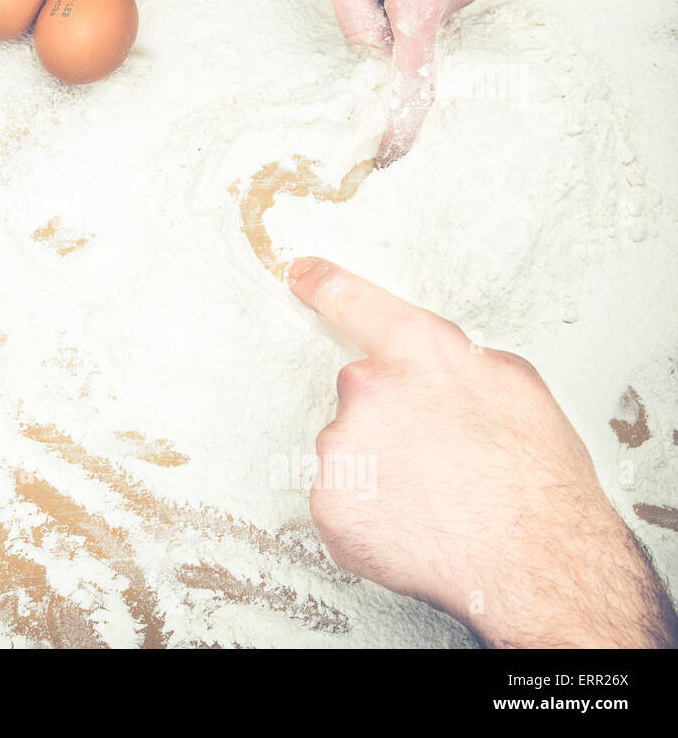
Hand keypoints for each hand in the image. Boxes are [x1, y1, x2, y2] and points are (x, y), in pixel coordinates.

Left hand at [288, 256, 677, 647]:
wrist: (535, 563)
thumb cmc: (536, 479)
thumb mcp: (513, 384)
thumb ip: (453, 360)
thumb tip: (432, 363)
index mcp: (416, 352)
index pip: (354, 302)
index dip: (323, 285)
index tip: (300, 274)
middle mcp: (367, 391)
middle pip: (361, 392)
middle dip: (391, 418)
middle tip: (439, 455)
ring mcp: (341, 449)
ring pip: (350, 448)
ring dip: (380, 466)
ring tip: (434, 496)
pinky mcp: (328, 502)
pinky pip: (342, 497)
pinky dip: (370, 511)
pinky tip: (412, 522)